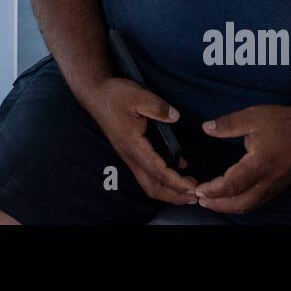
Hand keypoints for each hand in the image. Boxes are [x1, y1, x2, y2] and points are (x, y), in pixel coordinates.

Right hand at [83, 78, 198, 205]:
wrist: (95, 94)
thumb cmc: (114, 95)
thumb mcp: (137, 95)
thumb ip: (158, 107)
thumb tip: (175, 117)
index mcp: (133, 145)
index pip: (157, 171)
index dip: (176, 182)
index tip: (193, 187)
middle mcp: (131, 155)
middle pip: (152, 186)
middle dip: (174, 196)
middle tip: (195, 196)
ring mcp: (129, 155)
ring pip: (148, 182)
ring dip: (168, 190)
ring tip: (188, 190)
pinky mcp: (130, 151)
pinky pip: (147, 173)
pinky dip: (162, 179)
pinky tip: (177, 170)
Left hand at [192, 104, 290, 213]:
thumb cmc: (285, 122)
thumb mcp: (253, 116)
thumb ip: (228, 124)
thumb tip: (206, 128)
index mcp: (260, 165)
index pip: (232, 186)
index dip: (214, 191)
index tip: (198, 189)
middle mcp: (269, 181)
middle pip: (241, 203)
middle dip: (218, 205)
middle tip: (200, 199)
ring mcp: (276, 186)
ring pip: (250, 205)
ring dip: (229, 206)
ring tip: (213, 200)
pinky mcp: (281, 186)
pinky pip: (259, 201)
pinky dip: (242, 203)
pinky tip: (233, 196)